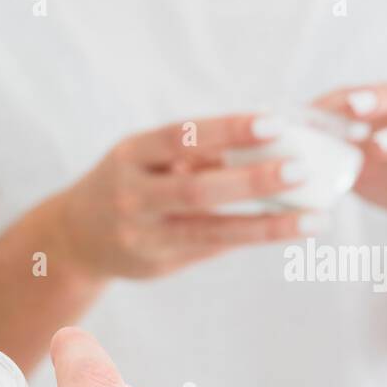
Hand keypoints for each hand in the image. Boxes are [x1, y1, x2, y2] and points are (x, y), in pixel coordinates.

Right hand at [57, 113, 319, 279]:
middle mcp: (131, 196)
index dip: (228, 129)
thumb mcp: (145, 157)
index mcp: (130, 155)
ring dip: (266, 224)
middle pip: (197, 188)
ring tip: (313, 218)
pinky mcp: (156, 263)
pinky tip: (288, 230)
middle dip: (252, 180)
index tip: (274, 123)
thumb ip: (194, 154)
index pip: (182, 136)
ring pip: (210, 229)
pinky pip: (211, 247)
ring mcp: (141, 235)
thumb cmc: (126, 183)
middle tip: (301, 170)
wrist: (73, 239)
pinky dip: (251, 237)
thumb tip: (270, 140)